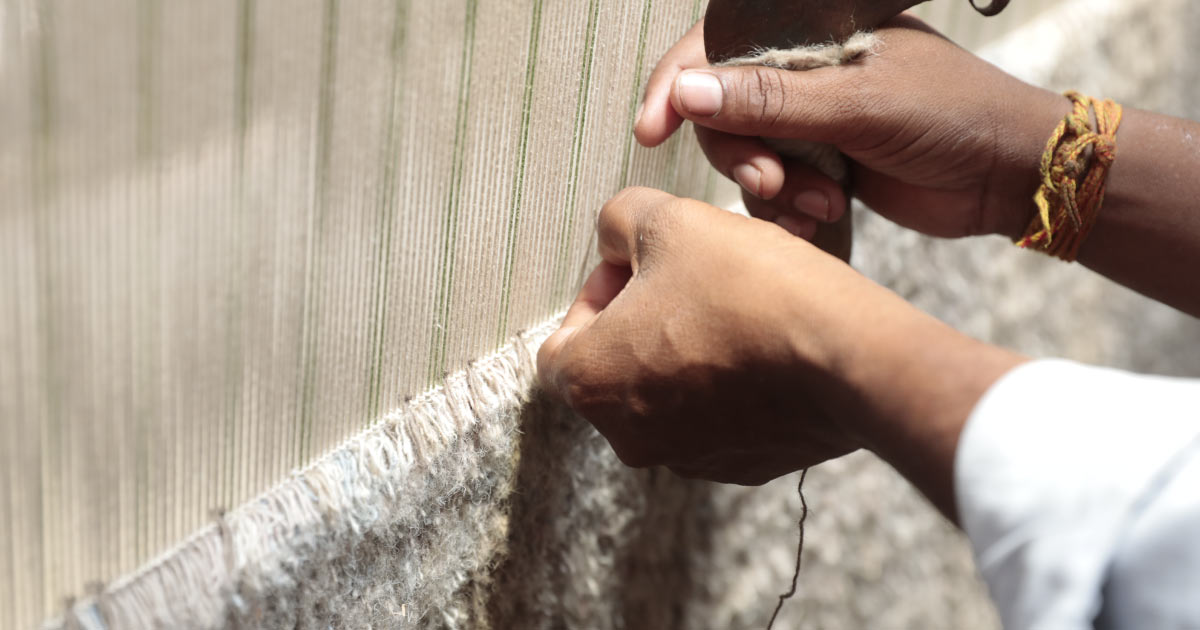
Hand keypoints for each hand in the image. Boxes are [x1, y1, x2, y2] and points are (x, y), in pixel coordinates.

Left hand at [537, 188, 1023, 514]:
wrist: (849, 358)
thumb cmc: (748, 289)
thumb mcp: (669, 221)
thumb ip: (618, 220)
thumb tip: (617, 236)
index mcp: (589, 384)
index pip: (561, 339)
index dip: (596, 291)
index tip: (640, 264)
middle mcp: (628, 436)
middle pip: (614, 368)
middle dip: (642, 318)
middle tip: (688, 275)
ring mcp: (687, 458)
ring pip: (667, 392)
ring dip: (686, 349)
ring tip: (732, 305)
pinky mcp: (742, 466)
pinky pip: (717, 417)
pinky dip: (728, 382)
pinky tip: (764, 344)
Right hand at [636, 15, 1069, 239]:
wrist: (1010, 176)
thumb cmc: (951, 116)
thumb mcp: (859, 104)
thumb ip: (771, 101)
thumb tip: (687, 93)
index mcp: (813, 30)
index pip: (720, 43)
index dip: (678, 83)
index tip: (650, 130)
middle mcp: (805, 70)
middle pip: (724, 108)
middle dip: (739, 153)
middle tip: (770, 186)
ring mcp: (813, 119)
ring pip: (747, 153)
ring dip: (770, 188)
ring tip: (821, 206)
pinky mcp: (823, 164)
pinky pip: (774, 187)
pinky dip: (786, 210)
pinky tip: (820, 222)